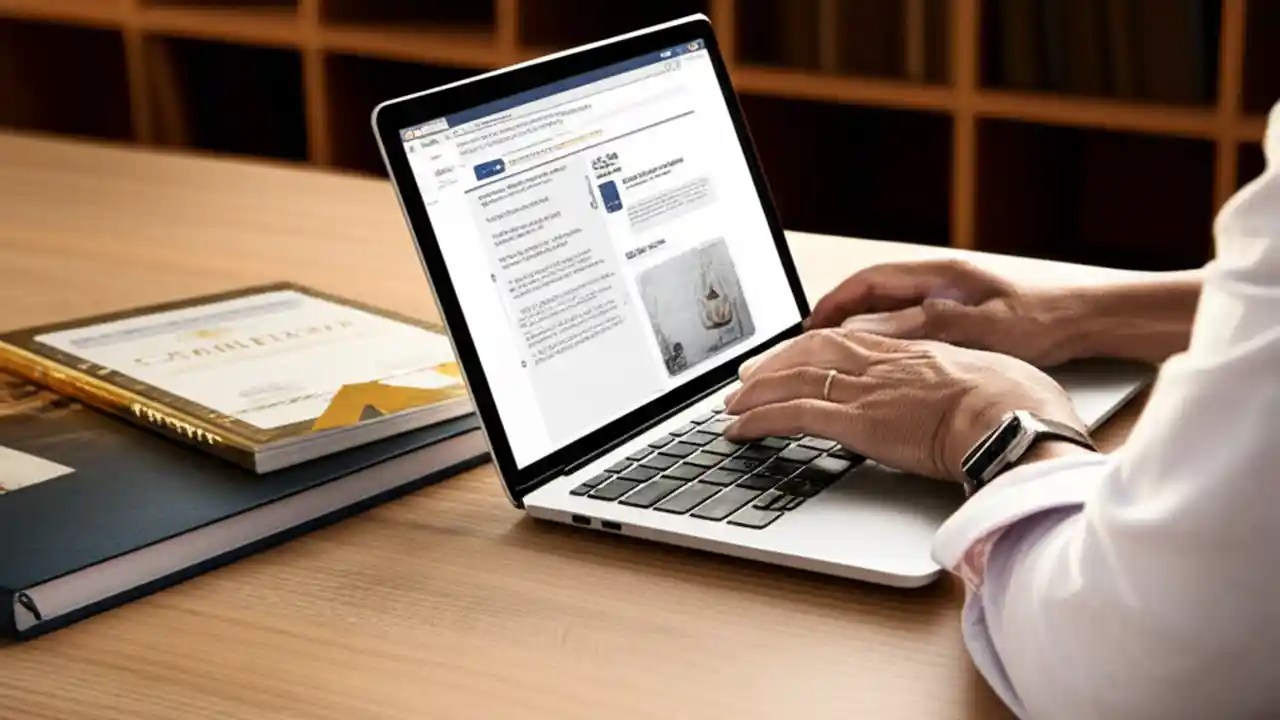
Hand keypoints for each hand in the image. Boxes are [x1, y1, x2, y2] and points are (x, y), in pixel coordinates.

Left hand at [724, 330, 1084, 480]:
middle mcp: (883, 365)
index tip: (794, 356)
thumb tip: (969, 407)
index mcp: (914, 354)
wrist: (1016, 418)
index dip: (813, 348)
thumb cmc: (1019, 406)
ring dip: (757, 393)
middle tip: (746, 378)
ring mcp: (867, 391)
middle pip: (812, 352)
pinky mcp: (857, 422)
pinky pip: (795, 415)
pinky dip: (761, 419)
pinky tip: (739, 428)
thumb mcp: (991, 383)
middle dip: (774, 364)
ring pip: (795, 379)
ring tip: (731, 406)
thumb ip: (965, 389)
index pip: (848, 342)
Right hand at [806, 259, 1081, 366]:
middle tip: (810, 346)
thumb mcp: (978, 327)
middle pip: (872, 296)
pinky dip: (887, 343)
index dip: (834, 303)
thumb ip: (919, 326)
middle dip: (836, 319)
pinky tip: (881, 364)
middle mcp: (941, 283)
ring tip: (836, 357)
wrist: (1089, 320)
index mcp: (940, 276)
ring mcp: (951, 300)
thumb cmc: (1044, 320)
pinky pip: (911, 327)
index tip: (810, 327)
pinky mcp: (963, 319)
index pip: (869, 282)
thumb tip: (864, 332)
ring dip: (859, 332)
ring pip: (890, 313)